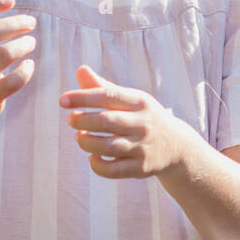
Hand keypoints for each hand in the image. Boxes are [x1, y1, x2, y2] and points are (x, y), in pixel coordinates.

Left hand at [59, 65, 185, 178]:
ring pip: (109, 146)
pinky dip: (98, 165)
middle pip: (107, 121)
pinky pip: (114, 170)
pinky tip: (93, 157)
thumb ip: (104, 87)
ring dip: (87, 142)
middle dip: (83, 120)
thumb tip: (80, 70)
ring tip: (79, 137)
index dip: (83, 97)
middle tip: (71, 119)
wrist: (177, 147)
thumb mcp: (131, 99)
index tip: (62, 100)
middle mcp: (143, 124)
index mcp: (139, 102)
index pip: (108, 96)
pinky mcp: (141, 168)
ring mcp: (143, 147)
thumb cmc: (144, 117)